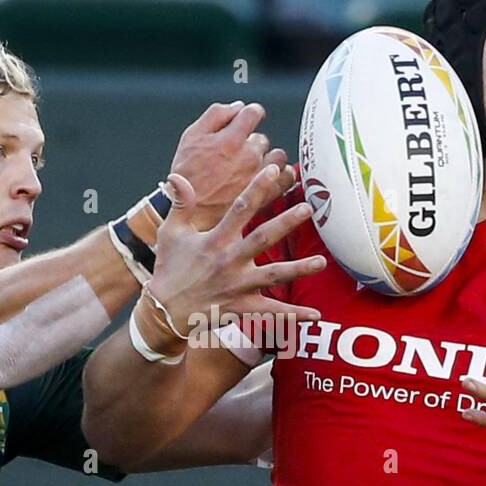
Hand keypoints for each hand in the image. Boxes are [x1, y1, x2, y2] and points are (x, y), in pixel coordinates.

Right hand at [145, 165, 324, 337]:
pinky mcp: (242, 307)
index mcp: (215, 240)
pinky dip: (293, 315)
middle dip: (286, 222)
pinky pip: (271, 312)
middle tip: (308, 208)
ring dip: (299, 269)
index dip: (257, 188)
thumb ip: (180, 204)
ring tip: (322, 262)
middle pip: (263, 238)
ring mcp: (238, 285)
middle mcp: (229, 261)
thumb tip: (176, 175)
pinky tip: (315, 314)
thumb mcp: (170, 233)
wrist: (164, 311)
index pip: (239, 208)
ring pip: (274, 275)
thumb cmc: (169, 268)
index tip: (273, 170)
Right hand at [169, 102, 289, 230]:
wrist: (191, 213)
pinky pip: (286, 178)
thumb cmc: (188, 177)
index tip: (246, 120)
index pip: (254, 112)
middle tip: (236, 155)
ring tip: (254, 167)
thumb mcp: (191, 137)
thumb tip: (238, 106)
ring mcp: (260, 176)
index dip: (250, 114)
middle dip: (251, 143)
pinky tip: (271, 177)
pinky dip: (281, 176)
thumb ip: (216, 115)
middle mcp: (249, 156)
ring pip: (278, 157)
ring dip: (268, 159)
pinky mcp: (266, 195)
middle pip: (262, 138)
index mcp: (231, 139)